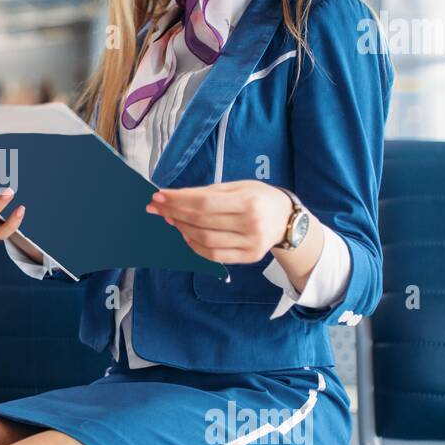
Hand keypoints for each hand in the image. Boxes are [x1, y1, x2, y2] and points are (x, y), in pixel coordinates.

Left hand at [144, 180, 291, 263]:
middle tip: (157, 207)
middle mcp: (251, 224)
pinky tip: (186, 235)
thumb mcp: (238, 186)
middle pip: (201, 222)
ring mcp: (250, 244)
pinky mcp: (248, 257)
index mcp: (249, 202)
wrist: (287, 219)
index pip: (204, 203)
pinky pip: (214, 255)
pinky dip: (195, 246)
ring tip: (171, 219)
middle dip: (174, 213)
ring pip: (205, 240)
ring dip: (182, 229)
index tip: (159, 196)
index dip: (178, 200)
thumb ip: (208, 192)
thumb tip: (175, 198)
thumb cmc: (259, 198)